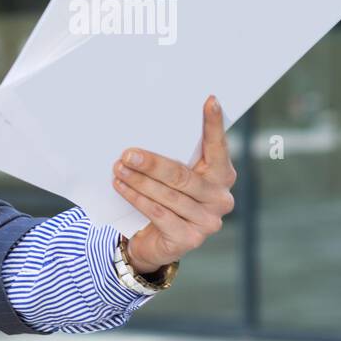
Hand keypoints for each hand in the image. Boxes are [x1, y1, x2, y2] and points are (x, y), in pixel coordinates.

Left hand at [112, 95, 235, 275]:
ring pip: (169, 195)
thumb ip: (173, 155)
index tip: (209, 100)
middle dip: (152, 163)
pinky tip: (122, 186)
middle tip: (128, 154)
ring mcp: (208, 221)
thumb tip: (145, 126)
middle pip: (183, 176)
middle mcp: (221, 198)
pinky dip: (137, 199)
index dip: (213, 125)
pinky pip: (159, 214)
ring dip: (139, 181)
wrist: (154, 240)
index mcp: (221, 174)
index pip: (218, 147)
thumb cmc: (164, 195)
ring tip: (119, 167)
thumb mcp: (171, 174)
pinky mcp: (190, 239)